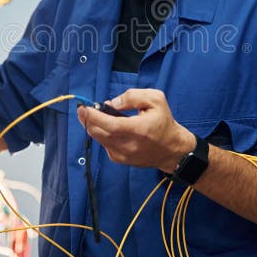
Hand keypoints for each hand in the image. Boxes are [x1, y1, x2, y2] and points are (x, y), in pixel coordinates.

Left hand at [77, 88, 195, 172]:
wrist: (172, 149)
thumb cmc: (164, 123)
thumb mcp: (155, 99)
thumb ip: (132, 97)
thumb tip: (111, 103)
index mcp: (137, 129)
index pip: (107, 124)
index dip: (92, 115)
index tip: (83, 107)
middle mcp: (128, 145)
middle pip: (97, 132)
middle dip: (87, 119)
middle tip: (84, 109)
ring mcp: (122, 155)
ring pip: (98, 139)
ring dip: (94, 126)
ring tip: (96, 115)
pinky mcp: (120, 160)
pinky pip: (104, 145)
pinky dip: (102, 134)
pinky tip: (109, 128)